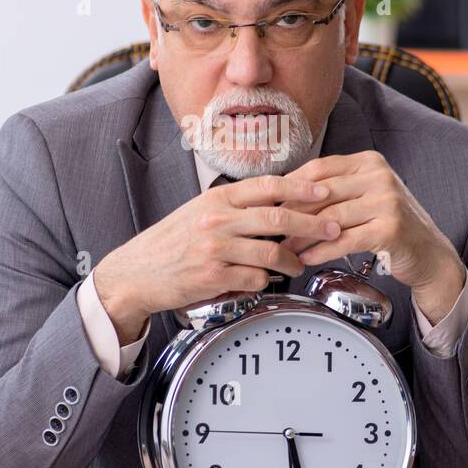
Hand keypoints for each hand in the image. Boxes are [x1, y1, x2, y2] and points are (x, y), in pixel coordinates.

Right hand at [93, 174, 342, 337]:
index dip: (301, 187)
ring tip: (297, 265)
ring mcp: (214, 249)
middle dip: (312, 225)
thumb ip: (234, 206)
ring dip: (292, 262)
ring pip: (271, 253)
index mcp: (217, 199)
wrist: (135, 272)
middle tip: (332, 229)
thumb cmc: (170, 242)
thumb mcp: (199, 212)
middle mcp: (217, 220)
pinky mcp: (213, 277)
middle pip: (278, 218)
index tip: (324, 191)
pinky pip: (255, 279)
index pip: (268, 186)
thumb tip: (277, 203)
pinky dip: (265, 282)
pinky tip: (263, 281)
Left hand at [278, 151, 466, 324]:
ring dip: (303, 235)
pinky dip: (322, 250)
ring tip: (285, 248)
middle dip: (292, 213)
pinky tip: (308, 258)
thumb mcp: (365, 196)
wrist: (428, 252)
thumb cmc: (391, 224)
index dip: (291, 185)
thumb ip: (335, 189)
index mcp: (369, 162)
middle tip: (271, 228)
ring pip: (331, 218)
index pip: (319, 168)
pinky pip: (345, 240)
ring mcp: (387, 201)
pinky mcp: (390, 228)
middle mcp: (379, 176)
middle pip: (322, 192)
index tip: (270, 201)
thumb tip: (287, 194)